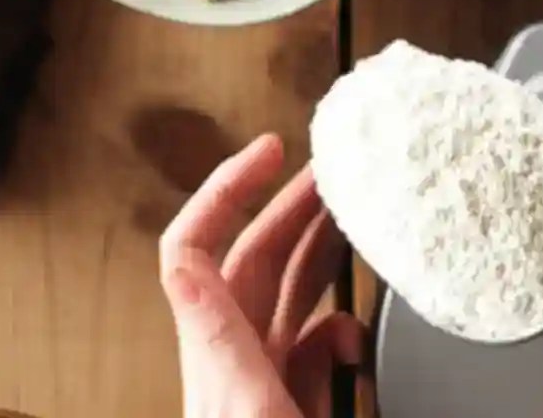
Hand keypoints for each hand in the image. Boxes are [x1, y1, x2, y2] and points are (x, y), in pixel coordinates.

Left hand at [159, 134, 362, 417]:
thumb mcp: (242, 404)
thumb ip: (221, 339)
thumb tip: (185, 271)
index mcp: (216, 351)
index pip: (195, 248)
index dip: (226, 189)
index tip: (272, 149)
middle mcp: (233, 358)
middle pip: (255, 259)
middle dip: (291, 207)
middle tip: (330, 169)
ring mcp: (261, 380)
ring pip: (289, 297)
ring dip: (317, 252)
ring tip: (350, 217)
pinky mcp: (290, 403)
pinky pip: (312, 347)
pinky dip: (338, 327)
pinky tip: (356, 332)